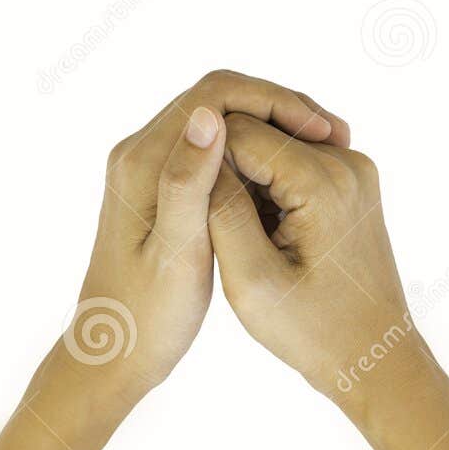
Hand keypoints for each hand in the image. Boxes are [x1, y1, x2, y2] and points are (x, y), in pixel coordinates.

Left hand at [59, 72, 347, 419]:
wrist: (113, 354)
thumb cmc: (146, 317)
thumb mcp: (175, 253)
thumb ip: (186, 182)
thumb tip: (209, 117)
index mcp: (142, 162)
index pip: (215, 95)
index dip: (276, 101)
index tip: (323, 131)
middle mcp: (139, 153)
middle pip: (219, 98)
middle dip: (280, 108)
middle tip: (335, 138)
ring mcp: (148, 168)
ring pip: (219, 121)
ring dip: (272, 128)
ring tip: (323, 155)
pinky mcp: (159, 187)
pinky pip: (213, 149)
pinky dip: (255, 153)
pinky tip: (289, 178)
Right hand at [208, 113, 428, 403]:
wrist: (372, 356)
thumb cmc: (313, 330)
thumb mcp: (250, 279)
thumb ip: (221, 210)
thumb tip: (200, 150)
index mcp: (322, 181)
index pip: (236, 129)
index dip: (200, 157)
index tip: (186, 198)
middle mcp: (347, 162)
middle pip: (259, 127)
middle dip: (225, 162)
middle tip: (206, 214)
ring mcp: (355, 169)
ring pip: (275, 141)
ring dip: (246, 174)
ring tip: (234, 226)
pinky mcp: (352, 182)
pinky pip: (295, 160)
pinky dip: (269, 183)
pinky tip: (258, 226)